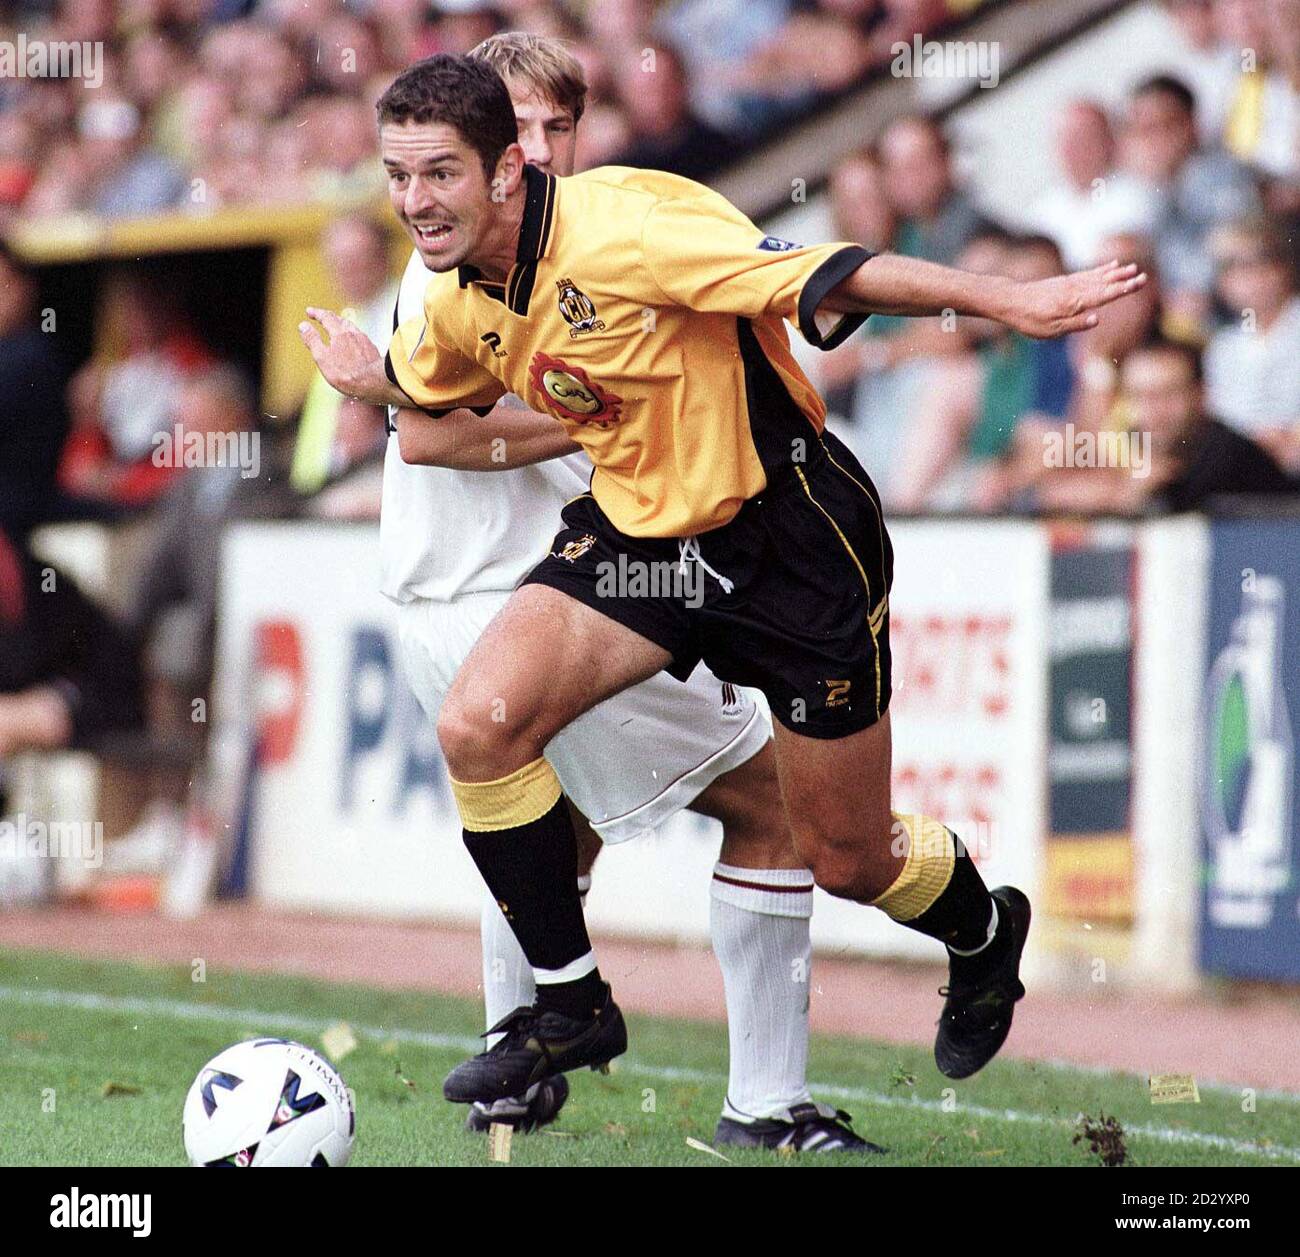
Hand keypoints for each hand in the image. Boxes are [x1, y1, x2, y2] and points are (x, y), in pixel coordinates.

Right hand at [298, 307, 390, 403]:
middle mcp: (354, 333)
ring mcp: (365, 341)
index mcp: (340, 332)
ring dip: (342, 326)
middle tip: (322, 317)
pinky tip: (353, 344)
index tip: (309, 312)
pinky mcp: (373, 351)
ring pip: (352, 329)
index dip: (316, 313)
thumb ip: (312, 340)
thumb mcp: (322, 358)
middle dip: (330, 317)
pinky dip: (353, 337)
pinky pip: (361, 339)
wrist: (376, 383)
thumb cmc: (346, 373)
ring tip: (337, 328)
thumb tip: (303, 325)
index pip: (326, 317)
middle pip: (341, 320)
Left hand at [1005, 261, 1147, 338]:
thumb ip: (1075, 324)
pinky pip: (1088, 273)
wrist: (1011, 301)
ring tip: (1132, 267)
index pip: (1104, 295)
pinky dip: (1101, 269)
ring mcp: (1070, 283)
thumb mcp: (1051, 330)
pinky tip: (1111, 265)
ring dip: (1116, 272)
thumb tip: (1098, 319)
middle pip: (1104, 284)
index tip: (1139, 283)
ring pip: (1098, 276)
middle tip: (1143, 275)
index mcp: (1074, 303)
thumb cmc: (1030, 319)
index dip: (1122, 289)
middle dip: (1124, 280)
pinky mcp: (1065, 281)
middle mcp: (1075, 290)